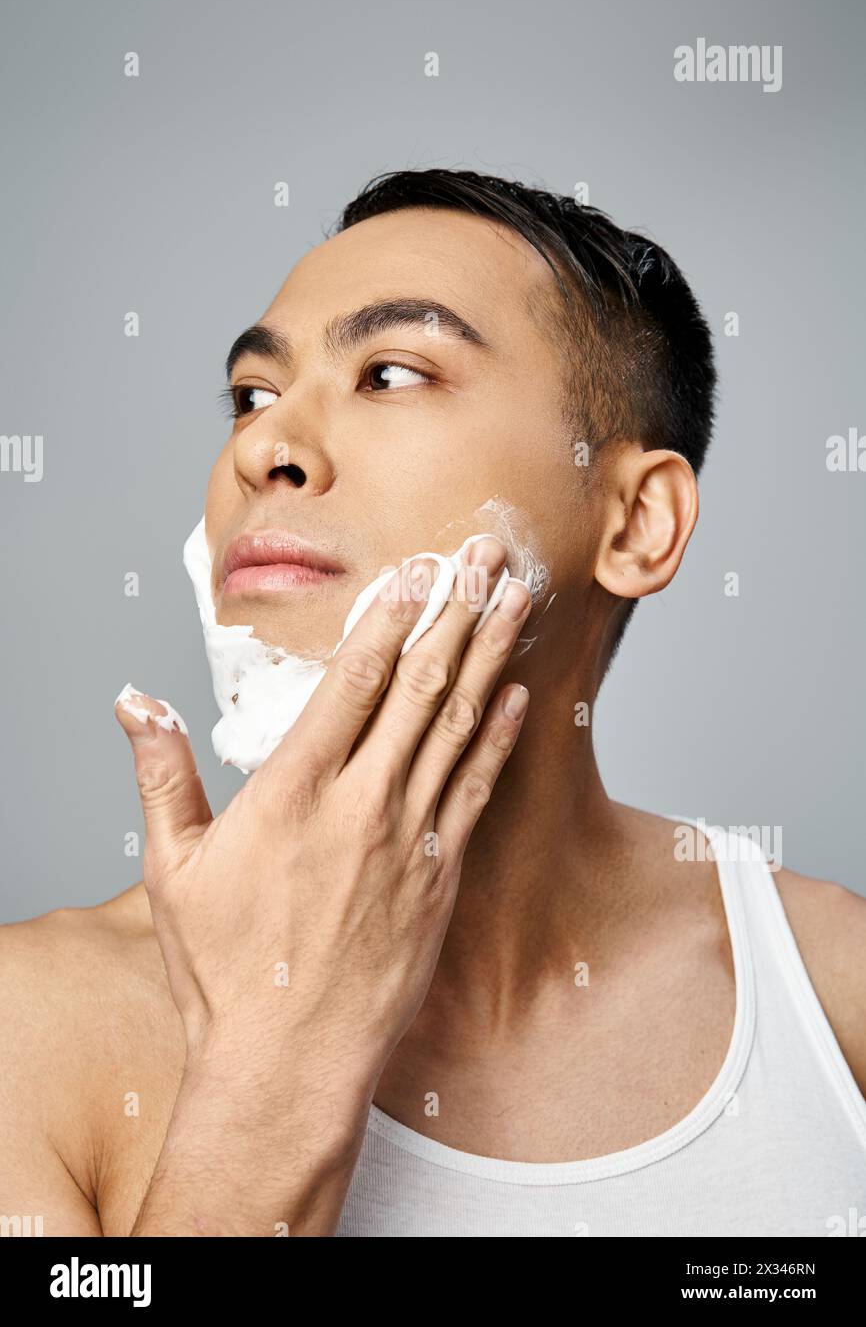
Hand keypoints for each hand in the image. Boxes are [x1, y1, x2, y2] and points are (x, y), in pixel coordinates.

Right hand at [116, 538, 531, 1091]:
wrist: (289, 1064)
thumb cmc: (225, 971)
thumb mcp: (176, 869)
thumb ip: (164, 775)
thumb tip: (136, 702)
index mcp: (294, 791)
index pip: (354, 680)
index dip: (391, 614)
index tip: (419, 566)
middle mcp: (361, 804)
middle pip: (420, 685)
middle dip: (456, 609)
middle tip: (488, 552)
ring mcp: (410, 840)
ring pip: (459, 726)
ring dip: (491, 654)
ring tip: (516, 598)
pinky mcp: (440, 878)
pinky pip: (478, 791)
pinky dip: (500, 738)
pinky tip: (519, 694)